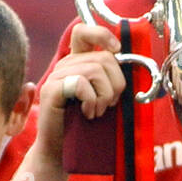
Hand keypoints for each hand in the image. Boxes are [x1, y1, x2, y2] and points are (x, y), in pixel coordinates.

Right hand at [36, 24, 124, 163]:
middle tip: (108, 104)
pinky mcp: (51, 90)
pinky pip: (81, 83)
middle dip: (115, 84)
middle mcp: (66, 64)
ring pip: (95, 71)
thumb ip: (111, 78)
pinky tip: (87, 113)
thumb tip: (130, 65)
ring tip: (97, 111)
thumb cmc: (85, 125)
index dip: (102, 34)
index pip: (84, 31)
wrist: (63, 149)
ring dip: (104, 96)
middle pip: (103, 58)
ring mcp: (57, 76)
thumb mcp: (103, 96)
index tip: (117, 49)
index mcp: (78, 61)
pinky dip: (91, 100)